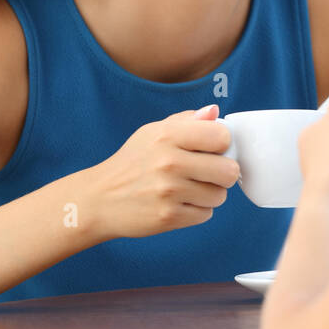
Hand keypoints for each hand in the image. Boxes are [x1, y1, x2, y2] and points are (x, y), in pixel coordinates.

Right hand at [86, 105, 238, 238]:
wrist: (100, 199)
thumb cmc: (133, 162)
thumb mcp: (154, 132)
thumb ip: (187, 120)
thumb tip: (215, 112)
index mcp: (167, 135)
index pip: (222, 136)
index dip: (223, 144)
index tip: (213, 149)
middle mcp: (169, 162)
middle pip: (229, 170)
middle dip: (223, 173)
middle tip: (208, 173)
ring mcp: (169, 191)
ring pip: (220, 196)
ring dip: (210, 194)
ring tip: (189, 189)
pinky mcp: (168, 216)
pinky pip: (205, 215)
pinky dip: (196, 211)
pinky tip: (179, 203)